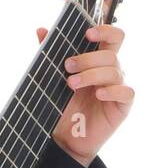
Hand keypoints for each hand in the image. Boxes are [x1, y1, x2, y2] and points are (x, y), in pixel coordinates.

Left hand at [35, 22, 133, 165]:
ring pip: (114, 71)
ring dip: (91, 75)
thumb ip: (52, 54)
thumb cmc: (65, 105)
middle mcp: (112, 71)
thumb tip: (41, 30)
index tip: (87, 33)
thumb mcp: (56, 78)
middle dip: (87, 58)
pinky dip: (113, 91)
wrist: (67, 137)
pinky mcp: (123, 106)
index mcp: (99, 60)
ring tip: (71, 84)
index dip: (105, 30)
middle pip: (110, 54)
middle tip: (67, 67)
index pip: (113, 37)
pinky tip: (99, 94)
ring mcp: (119, 87)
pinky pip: (126, 92)